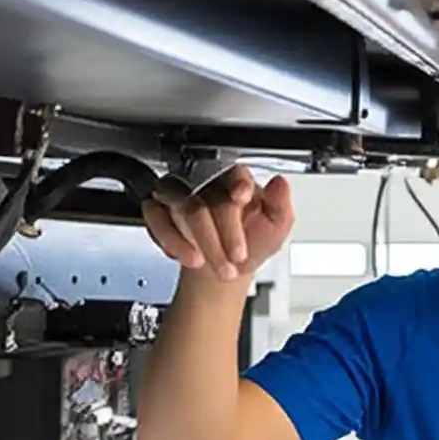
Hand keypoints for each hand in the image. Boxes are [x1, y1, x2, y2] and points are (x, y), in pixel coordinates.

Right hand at [141, 164, 293, 281]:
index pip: (234, 172)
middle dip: (225, 233)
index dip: (237, 184)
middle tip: (237, 257)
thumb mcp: (276, 228)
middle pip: (209, 197)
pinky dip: (172, 241)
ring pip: (183, 207)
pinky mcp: (158, 212)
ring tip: (215, 265)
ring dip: (201, 240)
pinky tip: (189, 257)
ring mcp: (179, 196)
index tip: (240, 199)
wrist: (228, 267)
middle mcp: (206, 184)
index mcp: (236, 182)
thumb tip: (281, 183)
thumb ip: (281, 206)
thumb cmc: (251, 243)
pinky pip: (156, 220)